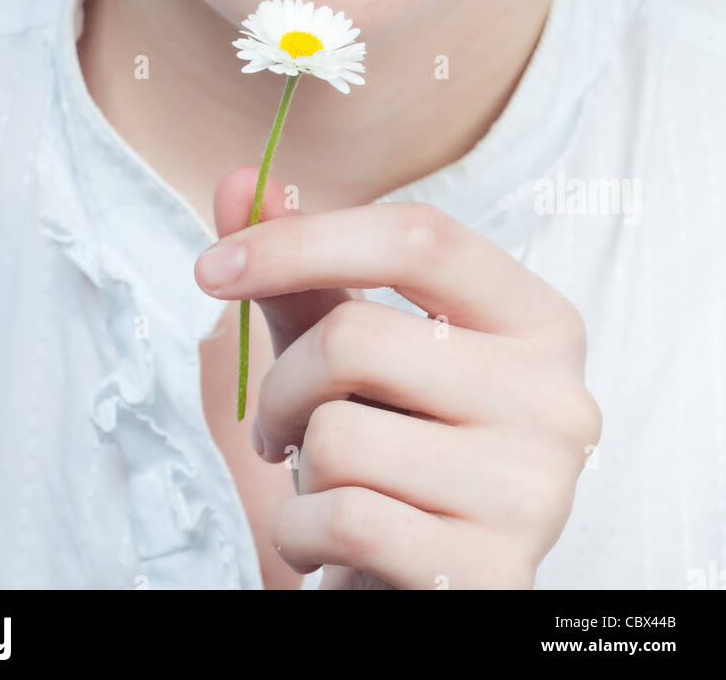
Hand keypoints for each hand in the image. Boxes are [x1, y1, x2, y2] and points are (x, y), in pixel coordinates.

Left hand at [194, 167, 601, 590]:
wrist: (427, 590)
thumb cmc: (394, 453)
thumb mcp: (356, 355)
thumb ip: (304, 270)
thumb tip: (238, 181)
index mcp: (538, 320)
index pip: (420, 237)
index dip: (303, 239)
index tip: (213, 265)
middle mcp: (557, 398)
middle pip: (356, 337)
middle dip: (284, 384)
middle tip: (281, 425)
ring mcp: (536, 491)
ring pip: (337, 436)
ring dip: (298, 467)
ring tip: (330, 485)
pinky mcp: (492, 574)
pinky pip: (342, 519)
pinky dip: (303, 532)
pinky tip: (334, 542)